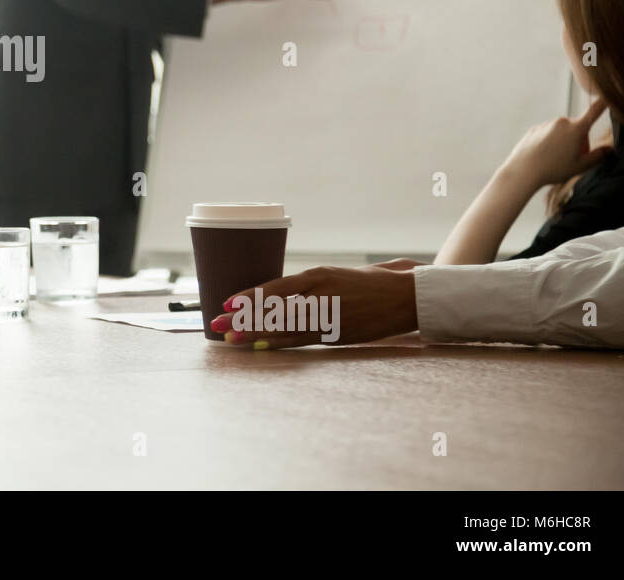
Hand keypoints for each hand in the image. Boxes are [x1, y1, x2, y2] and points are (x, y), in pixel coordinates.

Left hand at [210, 262, 419, 348]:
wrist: (407, 295)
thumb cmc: (369, 281)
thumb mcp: (334, 276)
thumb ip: (306, 286)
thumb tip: (273, 297)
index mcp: (318, 275)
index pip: (275, 287)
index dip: (249, 296)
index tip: (226, 301)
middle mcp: (320, 295)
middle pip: (273, 309)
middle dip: (243, 317)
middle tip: (217, 323)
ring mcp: (330, 317)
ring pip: (284, 327)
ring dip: (255, 334)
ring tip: (231, 339)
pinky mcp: (338, 335)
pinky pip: (303, 340)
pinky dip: (279, 344)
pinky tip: (260, 347)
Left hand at [501, 97, 611, 188]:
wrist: (522, 170)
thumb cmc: (553, 169)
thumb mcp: (581, 166)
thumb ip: (598, 156)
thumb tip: (609, 150)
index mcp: (576, 128)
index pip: (594, 111)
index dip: (602, 103)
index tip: (606, 95)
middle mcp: (562, 122)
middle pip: (578, 129)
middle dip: (579, 141)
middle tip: (573, 159)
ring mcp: (547, 124)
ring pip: (563, 132)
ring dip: (565, 142)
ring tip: (556, 160)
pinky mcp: (535, 129)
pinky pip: (549, 134)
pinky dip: (550, 142)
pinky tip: (544, 155)